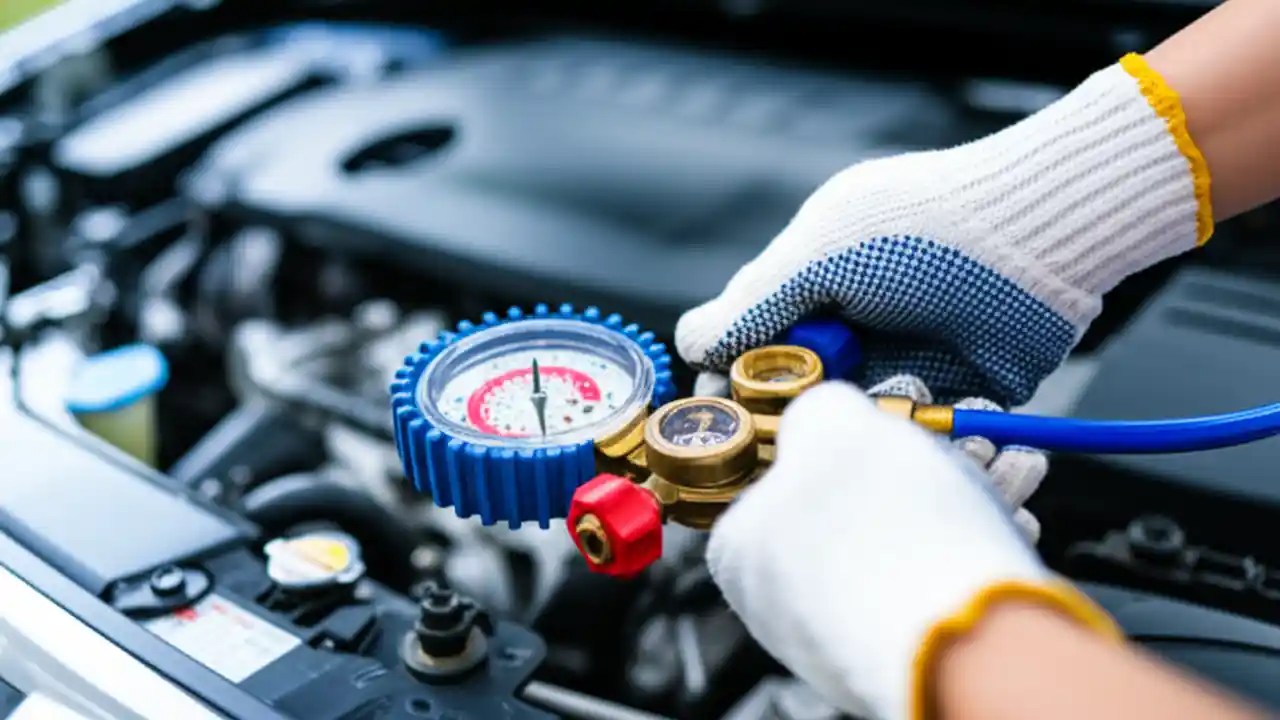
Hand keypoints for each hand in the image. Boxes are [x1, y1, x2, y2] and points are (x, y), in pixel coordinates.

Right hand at [677, 54, 1209, 406]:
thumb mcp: (822, 249)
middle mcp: (849, 327)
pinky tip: (915, 416)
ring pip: (847, 421)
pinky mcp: (947, 397)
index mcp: (809, 284)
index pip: (747, 346)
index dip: (731, 383)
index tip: (726, 412)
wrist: (1038, 237)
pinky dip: (905, 435)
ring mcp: (898, 363)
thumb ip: (754, 300)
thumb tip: (691, 346)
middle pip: (792, 395)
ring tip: (875, 401)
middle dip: (787, 416)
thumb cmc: (925, 225)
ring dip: (850, 422)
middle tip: (791, 427)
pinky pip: (907, 435)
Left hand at [706, 382, 1117, 719]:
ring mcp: (839, 629)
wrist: (954, 644)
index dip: (852, 428)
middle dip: (926, 457)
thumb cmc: (881, 525)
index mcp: (742, 544)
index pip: (789, 469)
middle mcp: (781, 595)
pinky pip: (937, 582)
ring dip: (967, 492)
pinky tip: (1017, 517)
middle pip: (858, 500)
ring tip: (1019, 466)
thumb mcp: (835, 423)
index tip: (906, 402)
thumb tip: (827, 413)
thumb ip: (822, 408)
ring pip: (908, 538)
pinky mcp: (899, 654)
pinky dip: (973, 545)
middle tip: (976, 432)